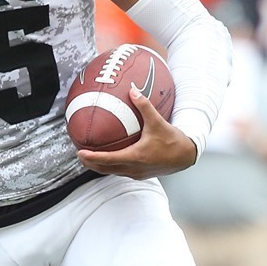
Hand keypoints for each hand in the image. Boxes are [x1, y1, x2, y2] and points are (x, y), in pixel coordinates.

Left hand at [77, 86, 199, 178]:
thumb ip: (144, 106)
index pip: (108, 159)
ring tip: (90, 157)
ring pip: (112, 172)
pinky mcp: (141, 174)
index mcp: (135, 157)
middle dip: (90, 164)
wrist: (186, 155)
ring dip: (100, 166)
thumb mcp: (158, 121)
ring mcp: (137, 173)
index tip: (80, 153)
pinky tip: (110, 157)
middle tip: (80, 155)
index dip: (92, 157)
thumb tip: (132, 91)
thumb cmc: (172, 139)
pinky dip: (112, 166)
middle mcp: (133, 168)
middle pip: (105, 169)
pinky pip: (121, 171)